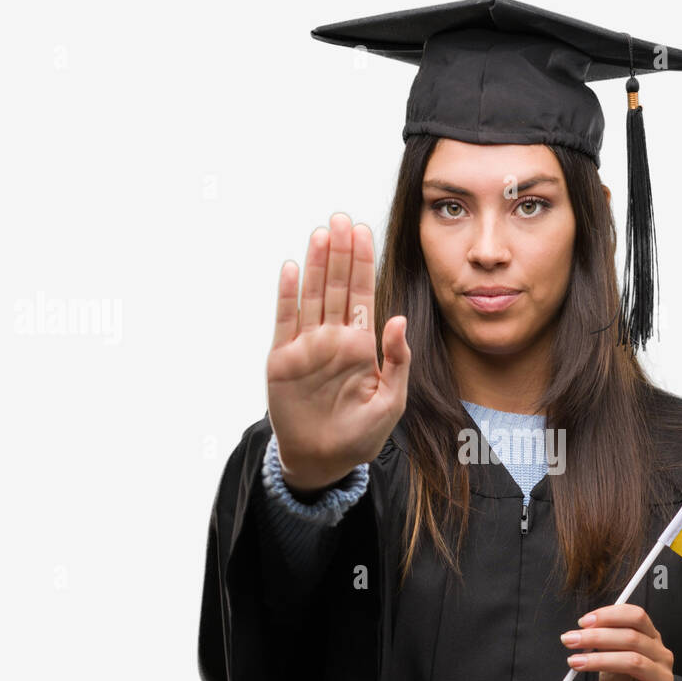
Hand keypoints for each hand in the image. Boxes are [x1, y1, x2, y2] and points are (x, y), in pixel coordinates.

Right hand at [267, 213, 410, 492]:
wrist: (323, 461)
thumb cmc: (361, 435)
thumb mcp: (390, 402)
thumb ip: (397, 361)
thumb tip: (398, 319)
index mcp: (361, 345)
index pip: (361, 295)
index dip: (362, 264)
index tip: (363, 232)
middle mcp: (333, 339)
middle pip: (335, 287)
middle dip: (340, 254)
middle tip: (342, 219)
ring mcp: (307, 346)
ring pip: (311, 296)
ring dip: (315, 265)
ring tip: (321, 233)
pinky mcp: (283, 360)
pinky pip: (285, 321)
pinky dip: (287, 296)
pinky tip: (291, 268)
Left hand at [561, 604, 675, 680]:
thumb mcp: (616, 662)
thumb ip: (604, 648)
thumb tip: (579, 636)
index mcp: (651, 638)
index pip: (636, 616)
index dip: (609, 615)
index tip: (583, 622)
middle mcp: (661, 654)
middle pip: (631, 637)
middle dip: (596, 637)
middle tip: (569, 641)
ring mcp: (663, 678)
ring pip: (633, 662)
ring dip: (600, 661)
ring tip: (576, 663)